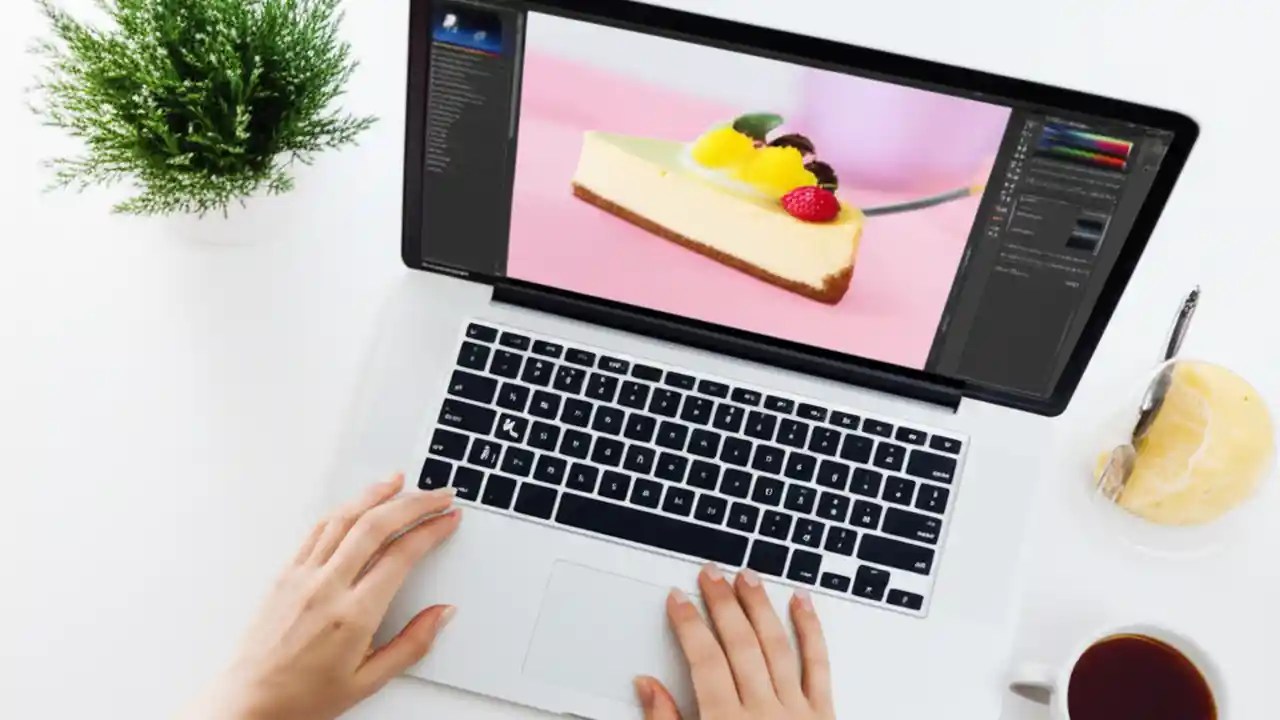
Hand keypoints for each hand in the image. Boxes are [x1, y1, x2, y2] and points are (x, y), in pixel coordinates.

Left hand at [183, 474, 461, 719]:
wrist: (247, 705)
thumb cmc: (302, 699)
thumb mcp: (369, 681)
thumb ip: (412, 644)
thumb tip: (442, 614)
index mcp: (353, 616)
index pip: (402, 555)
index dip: (431, 530)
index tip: (449, 519)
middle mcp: (326, 588)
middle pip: (376, 525)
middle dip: (414, 502)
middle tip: (437, 494)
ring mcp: (301, 577)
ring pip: (344, 518)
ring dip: (376, 494)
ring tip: (399, 481)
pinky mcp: (284, 575)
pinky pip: (317, 530)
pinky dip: (342, 509)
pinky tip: (356, 504)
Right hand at [635, 564, 834, 719]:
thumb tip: (647, 687)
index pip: (704, 661)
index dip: (688, 624)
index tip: (677, 599)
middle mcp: (764, 715)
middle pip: (740, 644)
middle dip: (722, 603)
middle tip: (710, 573)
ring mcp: (798, 714)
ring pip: (777, 646)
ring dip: (760, 606)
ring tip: (747, 576)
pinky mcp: (825, 718)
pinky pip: (819, 665)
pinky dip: (811, 630)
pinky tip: (801, 604)